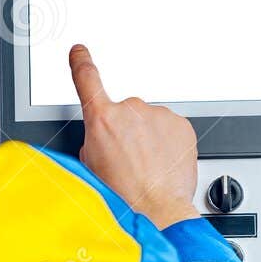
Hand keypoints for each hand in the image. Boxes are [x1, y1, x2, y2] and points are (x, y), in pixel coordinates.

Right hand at [69, 44, 200, 228]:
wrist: (157, 210)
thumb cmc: (123, 195)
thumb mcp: (90, 166)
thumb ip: (95, 139)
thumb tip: (102, 136)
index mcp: (102, 119)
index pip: (87, 79)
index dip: (81, 62)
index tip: (79, 51)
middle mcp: (131, 111)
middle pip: (124, 113)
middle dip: (125, 132)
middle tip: (127, 161)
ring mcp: (158, 116)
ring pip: (149, 123)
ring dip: (147, 139)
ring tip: (146, 168)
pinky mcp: (181, 125)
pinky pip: (169, 129)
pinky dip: (166, 143)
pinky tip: (161, 164)